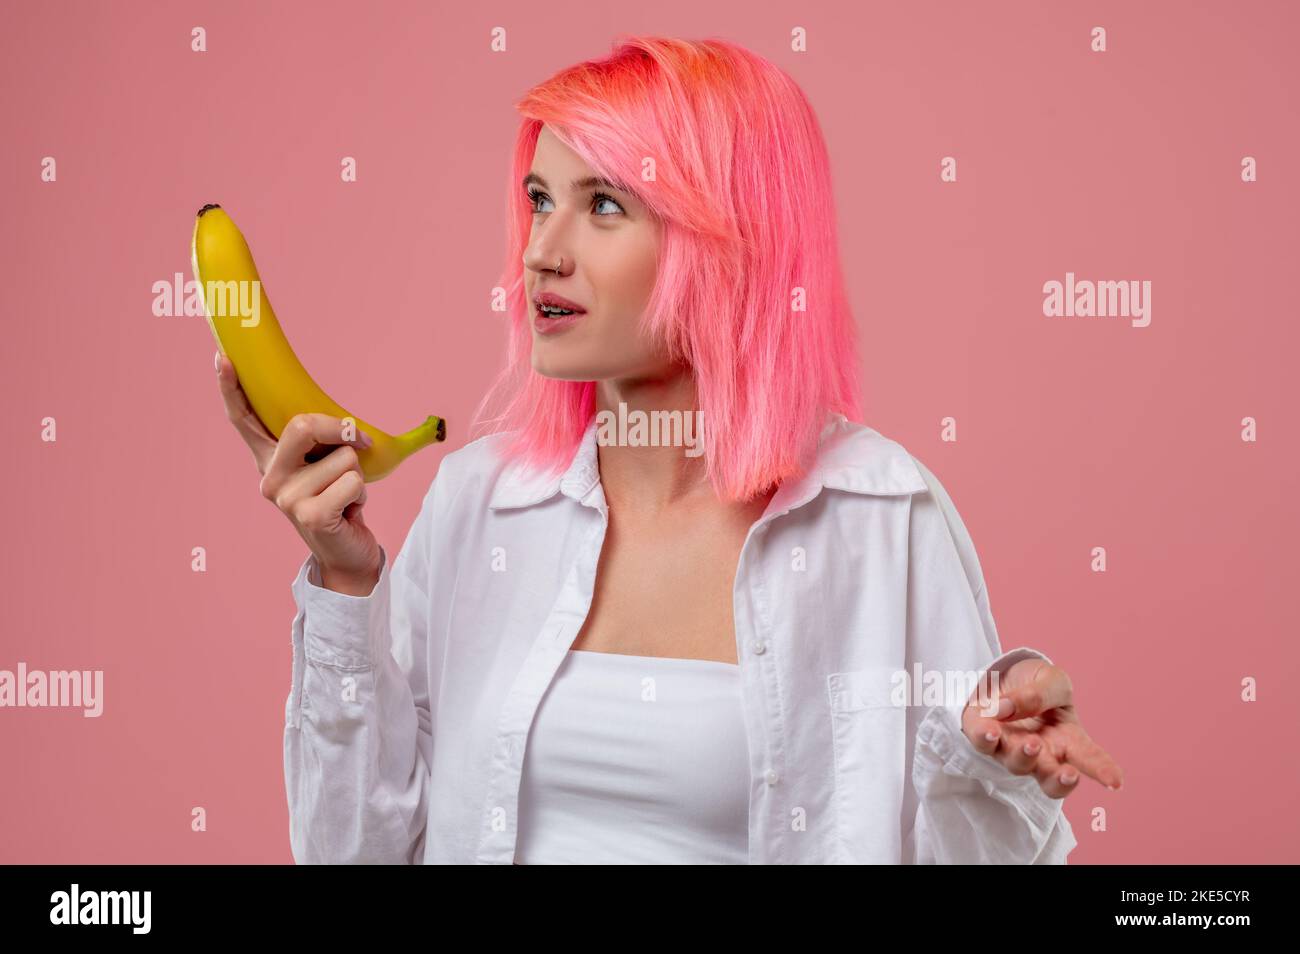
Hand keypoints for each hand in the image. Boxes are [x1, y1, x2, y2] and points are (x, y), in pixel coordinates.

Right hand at [214, 351, 382, 595]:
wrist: (346, 555)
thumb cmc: (338, 502)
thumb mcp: (326, 467)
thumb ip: (321, 443)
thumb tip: (346, 426)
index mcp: (269, 461)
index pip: (244, 420)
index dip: (232, 389)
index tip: (222, 357)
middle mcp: (270, 478)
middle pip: (302, 425)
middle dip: (340, 428)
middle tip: (359, 444)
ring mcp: (287, 499)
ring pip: (343, 458)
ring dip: (359, 475)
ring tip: (345, 495)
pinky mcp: (311, 516)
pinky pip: (353, 482)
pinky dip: (363, 494)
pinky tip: (349, 512)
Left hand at [960, 657, 1124, 798]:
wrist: (1000, 676)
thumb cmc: (1035, 686)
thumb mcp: (1051, 681)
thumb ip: (1040, 694)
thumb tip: (1010, 708)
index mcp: (1067, 740)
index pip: (1089, 759)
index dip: (1103, 772)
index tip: (1116, 783)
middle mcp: (1040, 753)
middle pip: (1052, 780)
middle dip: (1061, 781)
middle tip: (1069, 773)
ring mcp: (1010, 748)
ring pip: (1018, 764)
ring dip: (1025, 756)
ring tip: (1031, 744)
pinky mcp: (982, 737)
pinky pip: (983, 743)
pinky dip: (986, 738)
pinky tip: (991, 730)